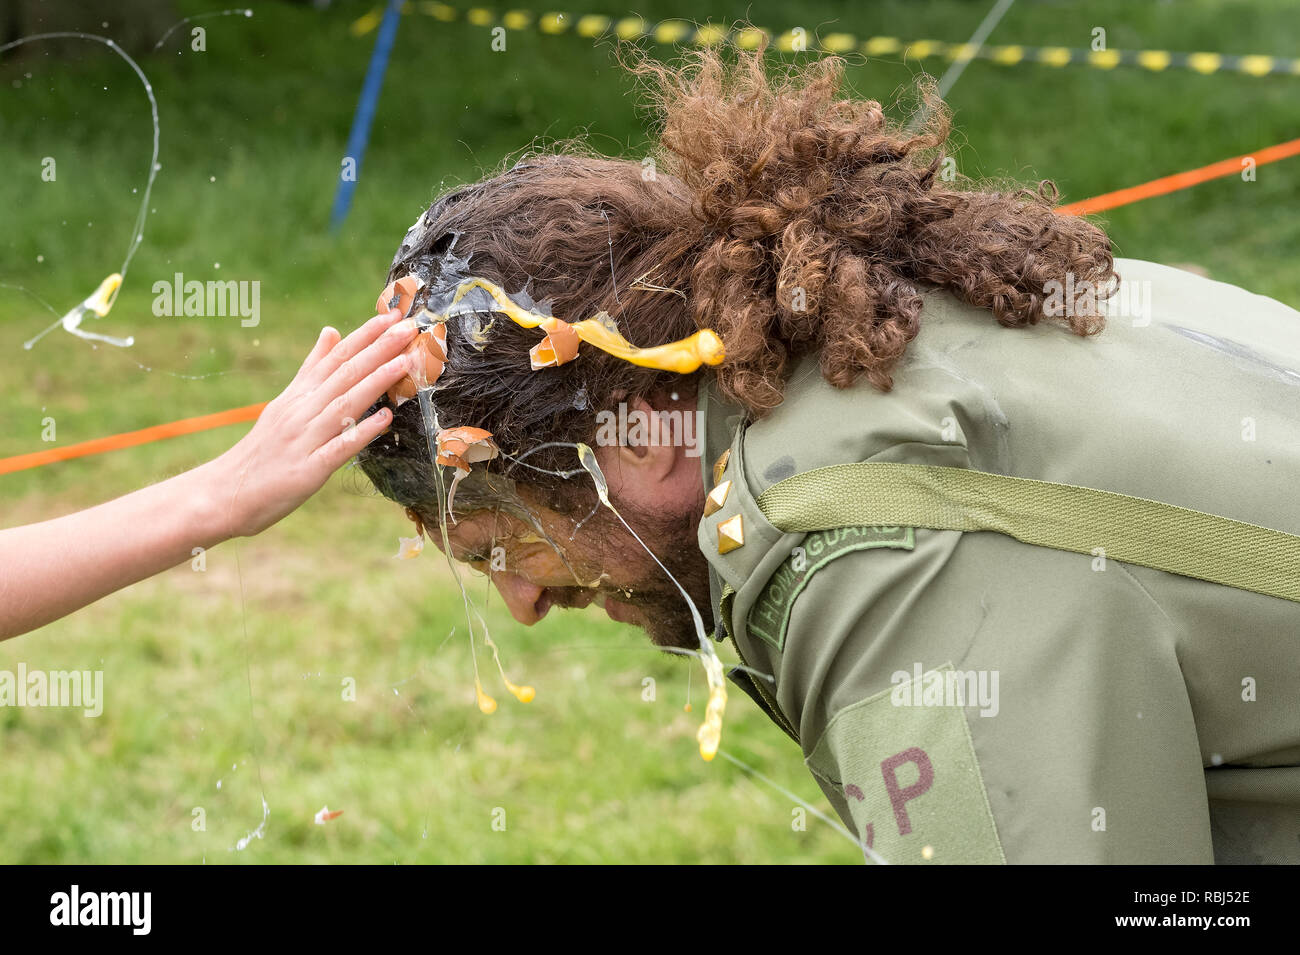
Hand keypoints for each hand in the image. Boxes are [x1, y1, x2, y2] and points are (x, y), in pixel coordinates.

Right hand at [210, 309, 417, 537]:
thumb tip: (331, 330)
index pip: (335, 358)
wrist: (225, 493)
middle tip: (408, 327)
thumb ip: (311, 369)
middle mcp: (301, 411)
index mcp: (298, 395)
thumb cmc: (263, 450)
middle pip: (344, 375)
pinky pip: (338, 448)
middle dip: (379, 349)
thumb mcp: (285, 403)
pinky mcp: (307, 470)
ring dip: (376, 381)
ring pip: (344, 405)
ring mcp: (304, 440)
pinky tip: (384, 418)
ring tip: (404, 362)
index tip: (391, 314)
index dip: (364, 336)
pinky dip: (362, 432)